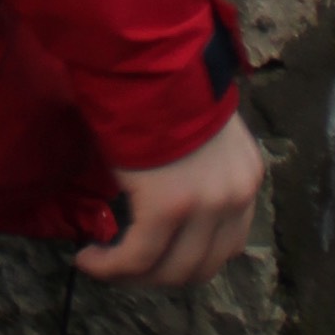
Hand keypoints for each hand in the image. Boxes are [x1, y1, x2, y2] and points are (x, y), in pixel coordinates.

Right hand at [76, 105, 265, 290]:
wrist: (148, 59)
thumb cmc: (163, 86)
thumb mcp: (198, 135)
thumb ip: (196, 171)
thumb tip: (163, 199)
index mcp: (246, 176)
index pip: (227, 243)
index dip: (187, 258)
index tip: (154, 255)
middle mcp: (236, 195)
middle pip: (202, 266)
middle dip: (160, 275)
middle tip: (124, 266)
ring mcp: (206, 204)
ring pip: (170, 270)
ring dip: (132, 276)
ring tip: (102, 264)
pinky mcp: (168, 208)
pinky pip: (137, 258)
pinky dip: (110, 266)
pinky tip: (89, 259)